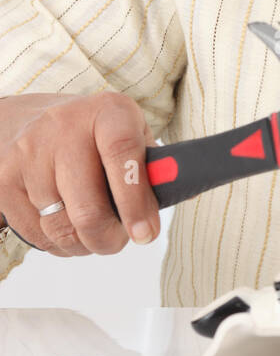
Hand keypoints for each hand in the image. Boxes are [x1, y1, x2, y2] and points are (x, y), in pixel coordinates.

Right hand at [0, 92, 159, 255]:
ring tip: (92, 232)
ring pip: (60, 227)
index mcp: (108, 112)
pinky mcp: (4, 177)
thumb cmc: (96, 136)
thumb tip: (184, 189)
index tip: (145, 234)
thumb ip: (154, 166)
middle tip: (118, 239)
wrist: (34, 120)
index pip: (123, 154)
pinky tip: (66, 225)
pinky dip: (56, 243)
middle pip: (87, 208)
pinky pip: (34, 234)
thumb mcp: (132, 135)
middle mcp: (64, 126)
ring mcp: (29, 151)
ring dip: (82, 243)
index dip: (136, 201)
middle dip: (109, 238)